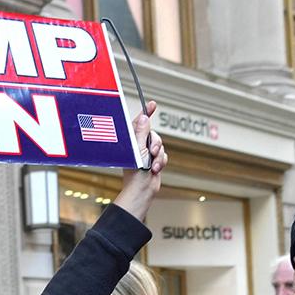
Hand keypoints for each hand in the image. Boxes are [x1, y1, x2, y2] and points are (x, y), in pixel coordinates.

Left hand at [113, 100, 166, 219]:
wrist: (142, 189)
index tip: (152, 104)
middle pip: (153, 134)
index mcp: (131, 140)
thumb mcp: (139, 148)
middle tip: (152, 151)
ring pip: (160, 145)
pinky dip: (161, 162)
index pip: (139, 122)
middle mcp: (138, 145)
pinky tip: (155, 169)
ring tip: (152, 164)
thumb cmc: (135, 172)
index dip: (147, 112)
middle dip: (155, 143)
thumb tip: (144, 117)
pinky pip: (163, 155)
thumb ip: (142, 132)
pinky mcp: (153, 160)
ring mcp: (146, 153)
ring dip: (158, 155)